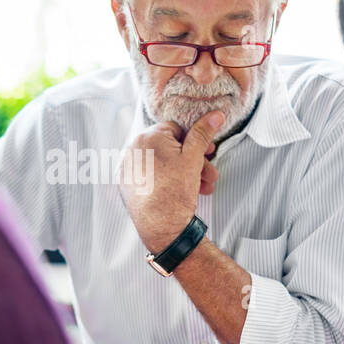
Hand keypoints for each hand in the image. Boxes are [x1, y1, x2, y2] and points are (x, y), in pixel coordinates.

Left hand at [119, 110, 223, 252]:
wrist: (162, 228)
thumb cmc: (174, 193)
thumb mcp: (194, 159)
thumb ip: (203, 134)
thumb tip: (215, 115)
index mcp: (147, 136)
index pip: (176, 129)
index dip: (195, 141)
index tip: (208, 151)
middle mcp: (133, 149)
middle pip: (170, 148)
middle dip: (195, 161)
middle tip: (209, 172)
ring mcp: (128, 167)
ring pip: (163, 163)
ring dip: (186, 172)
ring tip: (203, 186)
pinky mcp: (128, 184)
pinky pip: (152, 175)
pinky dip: (168, 180)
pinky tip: (185, 190)